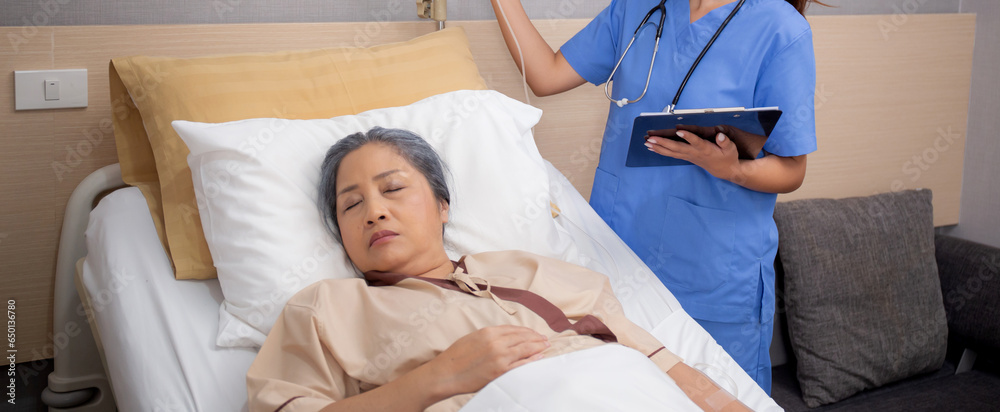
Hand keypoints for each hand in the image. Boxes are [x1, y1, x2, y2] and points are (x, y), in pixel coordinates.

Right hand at [427, 325, 549, 395]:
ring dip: (538, 347)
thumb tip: (506, 337)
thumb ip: (490, 336)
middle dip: (536, 338)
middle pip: (523, 337)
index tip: (534, 333)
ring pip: (525, 349)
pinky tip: (538, 358)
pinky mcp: (500, 371)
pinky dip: (532, 360)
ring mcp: (500, 357)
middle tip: (545, 339)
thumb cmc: (456, 357)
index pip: (514, 329)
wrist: (446, 374)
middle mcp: (496, 342)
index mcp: (488, 332)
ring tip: (545, 346)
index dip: (527, 331)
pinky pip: (521, 364)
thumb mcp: (473, 338)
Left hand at [644, 127, 740, 180]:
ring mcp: (688, 156)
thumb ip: (725, 141)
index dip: (688, 137)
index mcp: (705, 149)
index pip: (696, 142)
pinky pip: (670, 154)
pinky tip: (652, 148)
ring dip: (658, 147)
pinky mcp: (685, 157)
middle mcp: (694, 153)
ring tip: (647, 143)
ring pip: (671, 152)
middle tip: (651, 138)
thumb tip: (720, 135)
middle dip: (663, 143)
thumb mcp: (731, 148)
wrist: (724, 170)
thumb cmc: (727, 157)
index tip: (679, 131)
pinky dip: (660, 151)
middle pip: (677, 148)